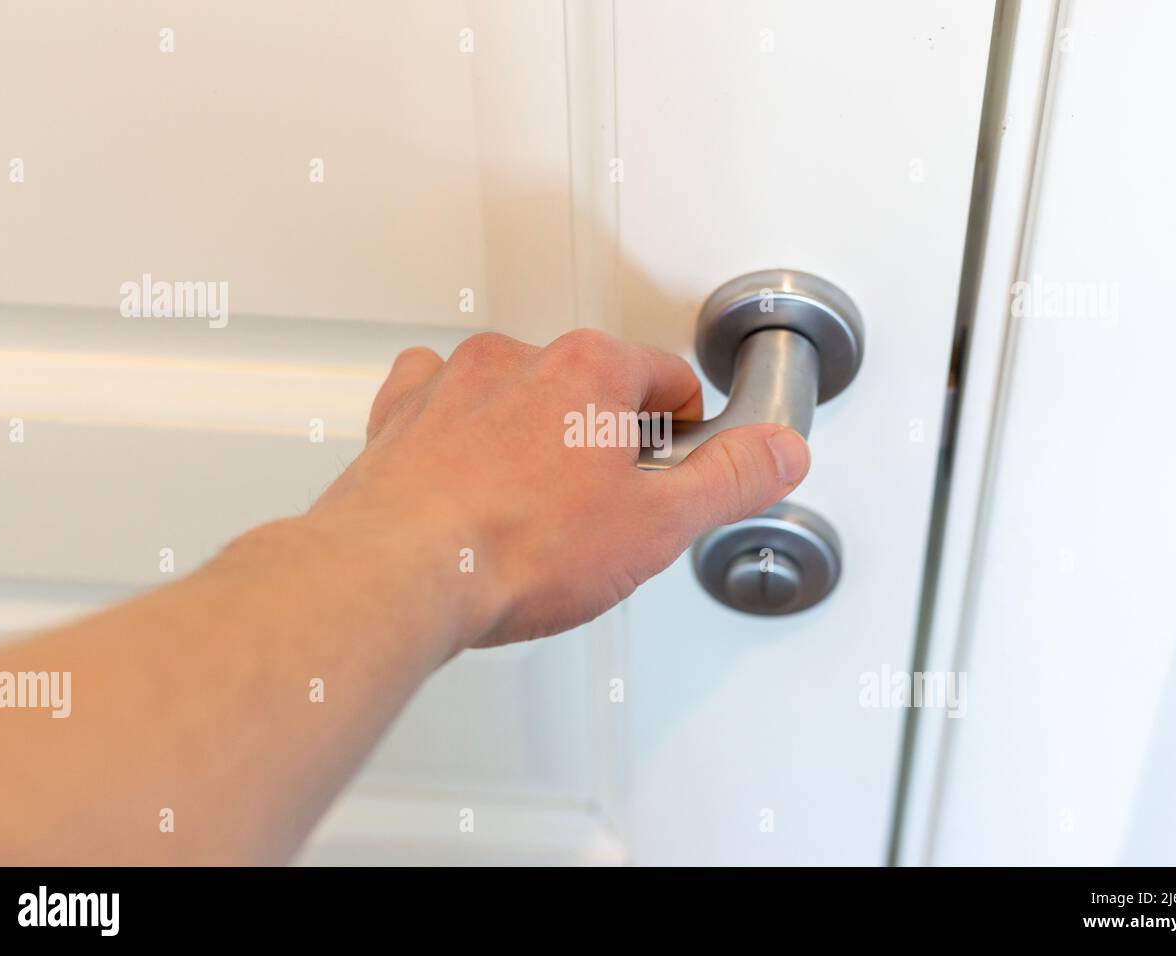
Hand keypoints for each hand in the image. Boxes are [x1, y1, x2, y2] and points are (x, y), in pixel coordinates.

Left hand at [306, 328, 810, 651]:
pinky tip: (471, 483)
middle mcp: (519, 358)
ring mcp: (454, 382)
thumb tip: (780, 451)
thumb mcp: (657, 525)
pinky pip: (444, 404)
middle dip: (606, 442)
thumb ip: (730, 479)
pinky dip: (463, 435)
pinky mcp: (403, 415)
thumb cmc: (512, 546)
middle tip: (605, 510)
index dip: (684, 431)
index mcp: (590, 369)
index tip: (676, 468)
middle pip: (592, 388)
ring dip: (534, 437)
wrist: (395, 574)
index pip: (668, 379)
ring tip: (533, 510)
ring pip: (519, 395)